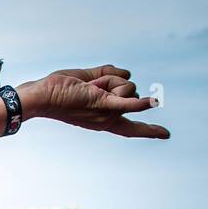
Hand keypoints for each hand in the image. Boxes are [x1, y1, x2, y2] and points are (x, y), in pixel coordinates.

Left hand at [21, 65, 167, 138]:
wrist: (43, 95)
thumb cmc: (61, 88)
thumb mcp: (88, 78)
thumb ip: (109, 74)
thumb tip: (126, 73)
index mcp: (105, 117)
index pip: (130, 127)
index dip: (148, 130)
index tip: (165, 135)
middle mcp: (108, 119)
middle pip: (131, 88)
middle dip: (114, 79)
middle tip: (88, 86)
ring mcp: (107, 113)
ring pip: (128, 84)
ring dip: (108, 77)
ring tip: (87, 86)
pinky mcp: (102, 104)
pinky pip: (128, 103)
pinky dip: (141, 103)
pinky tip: (153, 102)